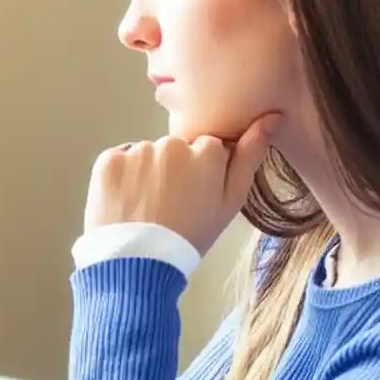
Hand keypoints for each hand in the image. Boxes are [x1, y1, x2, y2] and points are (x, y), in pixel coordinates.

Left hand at [85, 113, 280, 255]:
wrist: (138, 262)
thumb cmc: (190, 236)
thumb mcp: (230, 202)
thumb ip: (250, 157)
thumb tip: (271, 117)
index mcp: (207, 152)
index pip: (206, 149)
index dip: (200, 173)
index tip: (192, 196)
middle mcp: (172, 144)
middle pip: (174, 149)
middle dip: (172, 170)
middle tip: (167, 205)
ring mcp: (138, 152)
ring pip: (145, 155)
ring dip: (145, 173)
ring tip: (144, 207)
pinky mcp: (108, 161)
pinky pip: (118, 160)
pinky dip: (120, 177)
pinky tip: (125, 201)